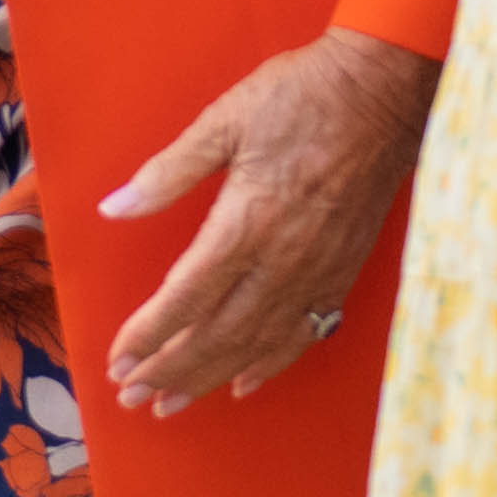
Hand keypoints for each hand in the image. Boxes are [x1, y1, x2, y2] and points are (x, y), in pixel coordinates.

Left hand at [95, 26, 434, 414]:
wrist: (382, 92)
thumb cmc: (300, 97)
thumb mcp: (223, 122)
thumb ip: (167, 173)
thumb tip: (114, 208)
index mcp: (246, 222)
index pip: (186, 298)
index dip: (149, 335)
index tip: (118, 360)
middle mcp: (282, 260)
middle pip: (216, 334)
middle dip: (169, 369)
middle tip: (131, 395)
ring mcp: (316, 272)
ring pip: (255, 344)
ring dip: (208, 378)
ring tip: (169, 404)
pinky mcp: (341, 272)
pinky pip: (303, 334)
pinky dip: (269, 364)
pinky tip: (242, 383)